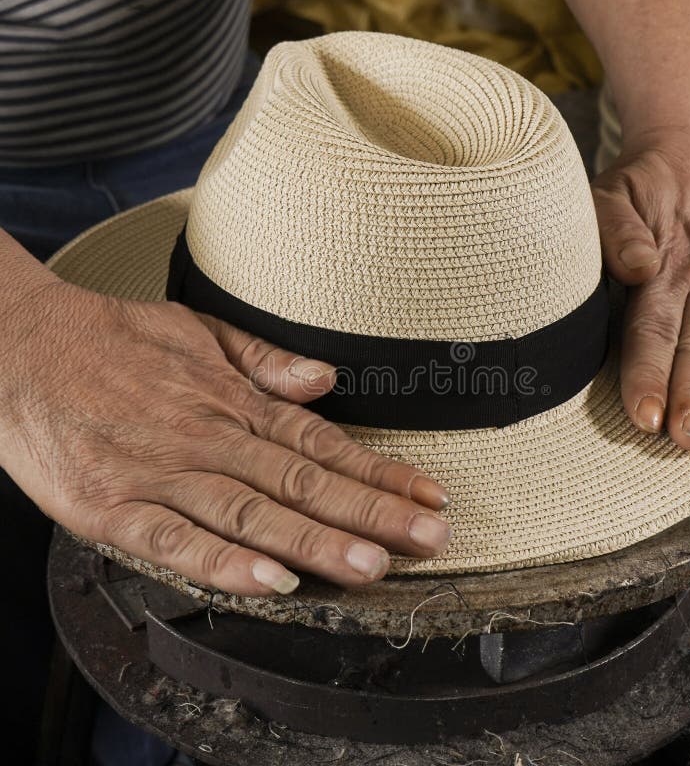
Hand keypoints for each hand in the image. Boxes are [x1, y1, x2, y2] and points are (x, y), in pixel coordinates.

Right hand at [0, 281, 451, 594]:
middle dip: (371, 513)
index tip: (427, 496)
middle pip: (302, 482)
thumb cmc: (116, 342)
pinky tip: (271, 581)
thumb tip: (325, 380)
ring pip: (252, 513)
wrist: (21, 348)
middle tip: (427, 539)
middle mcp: (208, 438)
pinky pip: (176, 540)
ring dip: (315, 541)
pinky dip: (224, 562)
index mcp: (232, 402)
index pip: (322, 444)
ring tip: (370, 566)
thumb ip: (264, 361)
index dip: (379, 473)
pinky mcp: (114, 508)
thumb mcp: (198, 332)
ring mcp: (162, 475)